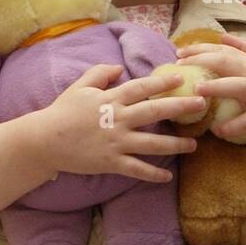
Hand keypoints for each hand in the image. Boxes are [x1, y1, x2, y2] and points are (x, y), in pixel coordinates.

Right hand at [39, 64, 205, 181]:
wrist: (44, 140)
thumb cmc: (61, 112)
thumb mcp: (79, 87)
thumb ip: (100, 74)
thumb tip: (119, 67)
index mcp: (110, 99)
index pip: (142, 88)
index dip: (162, 82)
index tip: (181, 79)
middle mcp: (118, 120)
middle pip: (155, 112)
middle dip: (180, 107)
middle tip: (201, 105)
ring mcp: (115, 142)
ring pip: (152, 144)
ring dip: (175, 145)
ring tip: (193, 145)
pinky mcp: (110, 162)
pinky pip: (136, 169)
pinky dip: (152, 174)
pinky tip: (167, 177)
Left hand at [176, 32, 245, 140]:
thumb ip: (245, 47)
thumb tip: (222, 37)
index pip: (224, 50)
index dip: (200, 49)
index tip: (178, 52)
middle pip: (228, 62)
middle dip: (202, 61)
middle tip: (179, 66)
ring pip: (240, 87)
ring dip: (218, 88)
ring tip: (197, 91)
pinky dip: (236, 125)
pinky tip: (219, 131)